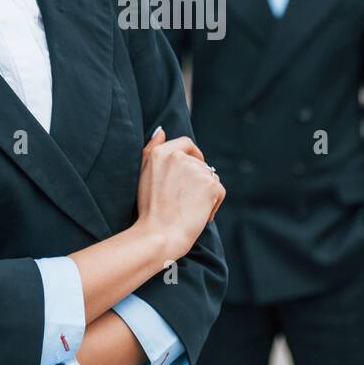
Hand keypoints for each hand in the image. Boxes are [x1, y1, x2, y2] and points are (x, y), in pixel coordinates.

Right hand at [135, 133, 223, 257]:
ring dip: (205, 193)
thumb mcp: (144, 174)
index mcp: (160, 153)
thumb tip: (161, 130)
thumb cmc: (150, 209)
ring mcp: (196, 170)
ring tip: (189, 210)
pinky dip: (214, 205)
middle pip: (201, 164)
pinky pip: (219, 191)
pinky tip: (200, 216)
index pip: (186, 143)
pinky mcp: (211, 185)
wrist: (159, 234)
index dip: (192, 155)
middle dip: (197, 182)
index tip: (191, 170)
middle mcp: (179, 157)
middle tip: (183, 202)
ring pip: (211, 177)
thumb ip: (152, 149)